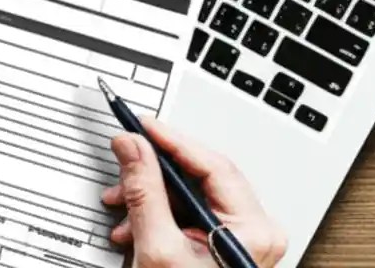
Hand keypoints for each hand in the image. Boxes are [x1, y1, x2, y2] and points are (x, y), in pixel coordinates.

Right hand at [103, 118, 285, 267]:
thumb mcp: (158, 249)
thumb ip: (144, 192)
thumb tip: (134, 148)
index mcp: (253, 229)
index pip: (212, 163)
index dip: (171, 140)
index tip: (142, 125)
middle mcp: (253, 231)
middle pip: (199, 177)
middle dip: (153, 173)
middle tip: (125, 159)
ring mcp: (238, 239)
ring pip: (189, 195)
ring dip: (149, 196)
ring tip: (121, 206)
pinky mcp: (221, 245)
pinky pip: (187, 213)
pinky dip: (156, 215)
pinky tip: (133, 225)